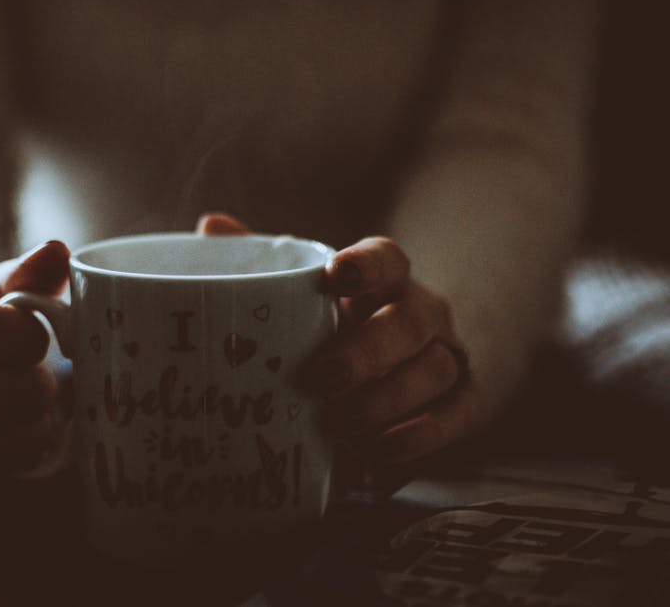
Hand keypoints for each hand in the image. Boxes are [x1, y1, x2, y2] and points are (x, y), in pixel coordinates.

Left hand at [196, 212, 480, 464]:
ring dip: (386, 400)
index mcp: (385, 279)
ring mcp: (448, 354)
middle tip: (319, 378)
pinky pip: (456, 415)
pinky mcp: (464, 401)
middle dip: (366, 352)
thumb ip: (264, 264)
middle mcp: (424, 311)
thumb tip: (211, 224)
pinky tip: (379, 451)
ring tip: (337, 425)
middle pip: (411, 322)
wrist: (397, 371)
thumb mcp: (302, 296)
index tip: (333, 275)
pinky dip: (420, 435)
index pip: (388, 258)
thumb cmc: (334, 328)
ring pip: (434, 370)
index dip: (365, 264)